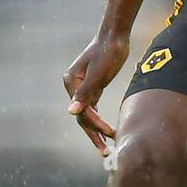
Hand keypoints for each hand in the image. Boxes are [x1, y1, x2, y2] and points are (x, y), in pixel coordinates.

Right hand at [63, 33, 129, 154]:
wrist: (115, 35)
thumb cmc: (108, 52)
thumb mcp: (99, 74)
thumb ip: (86, 93)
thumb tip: (71, 112)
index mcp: (71, 82)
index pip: (82, 111)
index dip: (95, 124)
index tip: (110, 134)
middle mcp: (74, 85)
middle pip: (82, 115)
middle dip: (94, 133)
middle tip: (106, 152)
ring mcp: (82, 86)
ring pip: (88, 113)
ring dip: (97, 129)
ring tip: (107, 147)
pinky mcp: (93, 85)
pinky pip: (93, 107)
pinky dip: (99, 119)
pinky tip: (105, 131)